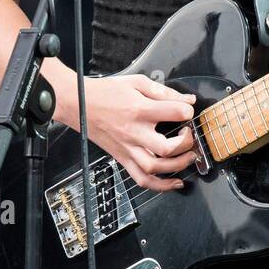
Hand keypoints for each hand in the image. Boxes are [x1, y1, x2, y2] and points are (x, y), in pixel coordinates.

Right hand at [84, 73, 197, 190]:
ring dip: (178, 166)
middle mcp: (134, 132)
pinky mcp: (122, 158)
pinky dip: (160, 185)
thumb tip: (187, 100)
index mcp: (140, 110)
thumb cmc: (105, 92)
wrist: (78, 103)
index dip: (188, 110)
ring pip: (155, 168)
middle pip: (168, 148)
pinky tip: (174, 182)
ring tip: (188, 157)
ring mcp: (128, 148)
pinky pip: (141, 179)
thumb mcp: (136, 82)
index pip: (175, 113)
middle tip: (190, 136)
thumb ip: (163, 91)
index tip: (188, 110)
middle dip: (186, 144)